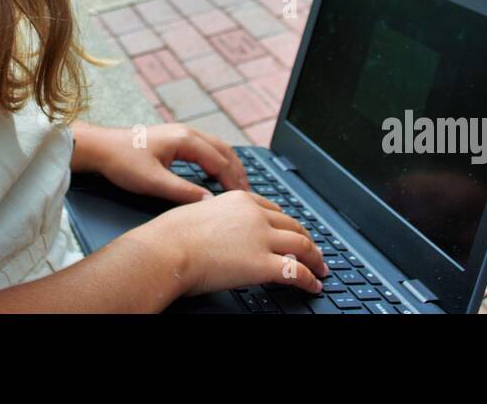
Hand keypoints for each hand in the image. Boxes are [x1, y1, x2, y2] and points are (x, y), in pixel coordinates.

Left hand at [72, 122, 250, 203]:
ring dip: (229, 165)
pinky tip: (216, 174)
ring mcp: (180, 133)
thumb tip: (209, 202)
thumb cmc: (122, 161)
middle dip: (238, 172)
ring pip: (215, 147)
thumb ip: (183, 192)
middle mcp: (186, 132)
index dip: (235, 181)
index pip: (220, 161)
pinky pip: (205, 148)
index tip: (246, 198)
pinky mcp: (174, 139)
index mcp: (185, 139)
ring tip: (238, 185)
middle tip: (250, 193)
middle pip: (224, 150)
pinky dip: (217, 161)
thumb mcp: (153, 182)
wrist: (100, 148)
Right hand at [129, 190, 328, 297]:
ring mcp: (261, 238)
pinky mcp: (263, 264)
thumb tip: (218, 230)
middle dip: (307, 239)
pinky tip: (314, 286)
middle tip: (314, 251)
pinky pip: (296, 271)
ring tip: (320, 269)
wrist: (166, 249)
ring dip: (315, 258)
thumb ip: (216, 218)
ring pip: (302, 245)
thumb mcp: (197, 213)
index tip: (292, 231)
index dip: (287, 223)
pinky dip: (310, 279)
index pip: (273, 209)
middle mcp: (255, 215)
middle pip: (292, 225)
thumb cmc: (170, 236)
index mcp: (239, 200)